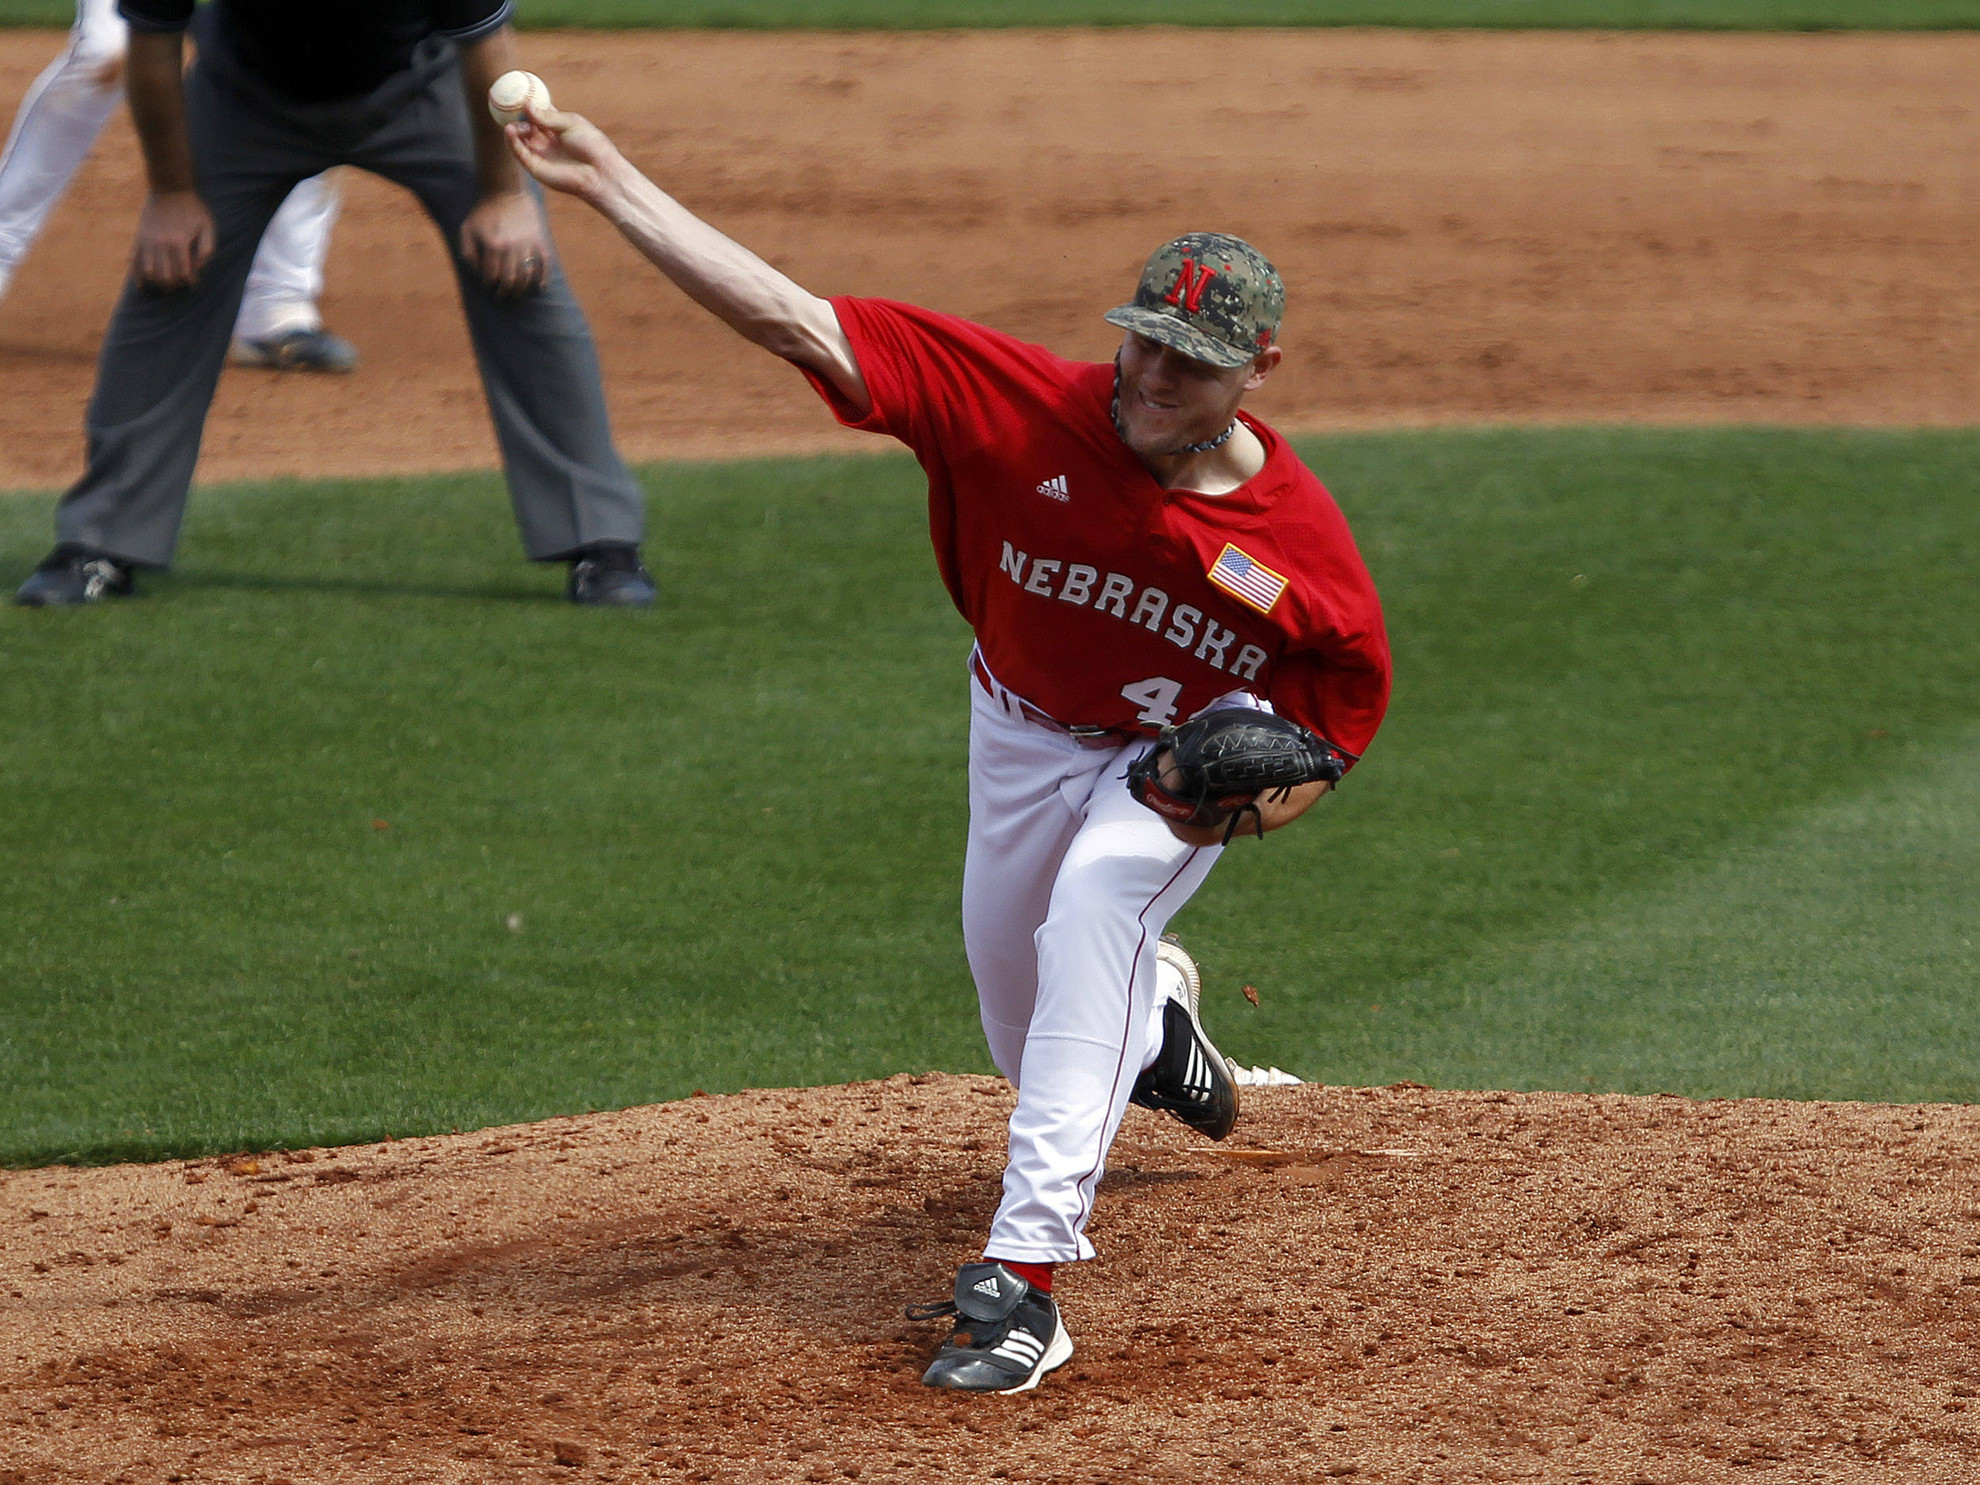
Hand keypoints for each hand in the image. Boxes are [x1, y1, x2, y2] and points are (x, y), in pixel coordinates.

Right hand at [133, 189, 212, 290]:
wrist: (169, 189)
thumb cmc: (192, 208)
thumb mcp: (208, 227)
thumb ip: (207, 249)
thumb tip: (200, 267)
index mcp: (178, 243)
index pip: (183, 273)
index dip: (189, 281)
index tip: (193, 280)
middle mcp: (160, 245)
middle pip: (165, 276)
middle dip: (174, 284)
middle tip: (180, 283)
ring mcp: (147, 242)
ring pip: (149, 272)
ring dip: (157, 282)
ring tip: (165, 282)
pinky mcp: (138, 238)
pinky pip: (133, 260)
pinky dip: (136, 274)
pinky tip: (140, 284)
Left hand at [459, 189, 549, 297]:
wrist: (506, 191)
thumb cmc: (484, 211)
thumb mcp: (467, 229)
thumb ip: (469, 253)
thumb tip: (479, 272)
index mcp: (493, 245)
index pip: (492, 276)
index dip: (489, 285)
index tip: (488, 288)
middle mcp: (512, 247)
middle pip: (511, 280)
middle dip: (506, 291)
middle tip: (502, 296)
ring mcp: (527, 244)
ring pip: (527, 275)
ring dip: (522, 289)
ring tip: (517, 293)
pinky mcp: (539, 240)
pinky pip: (545, 263)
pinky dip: (543, 277)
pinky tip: (540, 287)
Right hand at [506, 102, 625, 207]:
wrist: (599, 172)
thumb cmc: (591, 145)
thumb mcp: (570, 123)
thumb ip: (547, 116)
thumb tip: (526, 105)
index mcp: (558, 128)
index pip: (538, 113)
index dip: (527, 103)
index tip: (515, 90)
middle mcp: (547, 141)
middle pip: (525, 125)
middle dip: (515, 115)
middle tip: (506, 104)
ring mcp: (541, 154)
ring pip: (519, 139)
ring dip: (514, 129)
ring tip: (512, 123)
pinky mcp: (536, 168)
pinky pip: (520, 153)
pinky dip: (512, 142)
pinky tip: (510, 130)